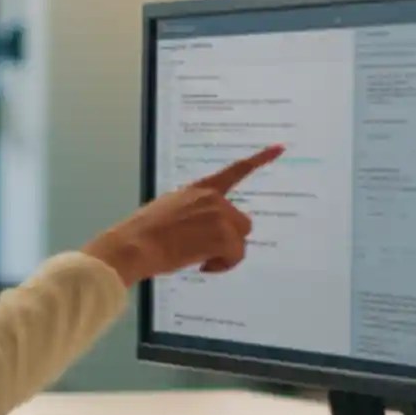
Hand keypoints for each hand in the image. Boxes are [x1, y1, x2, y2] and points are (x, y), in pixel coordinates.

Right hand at [82, 145, 283, 284]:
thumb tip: (202, 231)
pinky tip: (202, 266)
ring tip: (200, 259)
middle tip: (205, 252)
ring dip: (225, 253)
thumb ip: (192, 212)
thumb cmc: (143, 234)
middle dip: (228, 239)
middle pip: (241, 222)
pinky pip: (235, 256)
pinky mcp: (223, 236)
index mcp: (199, 189)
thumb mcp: (169, 210)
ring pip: (239, 241)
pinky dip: (222, 265)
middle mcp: (213, 198)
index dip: (260, 159)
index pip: (235, 171)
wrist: (135, 245)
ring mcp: (219, 215)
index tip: (280, 148)